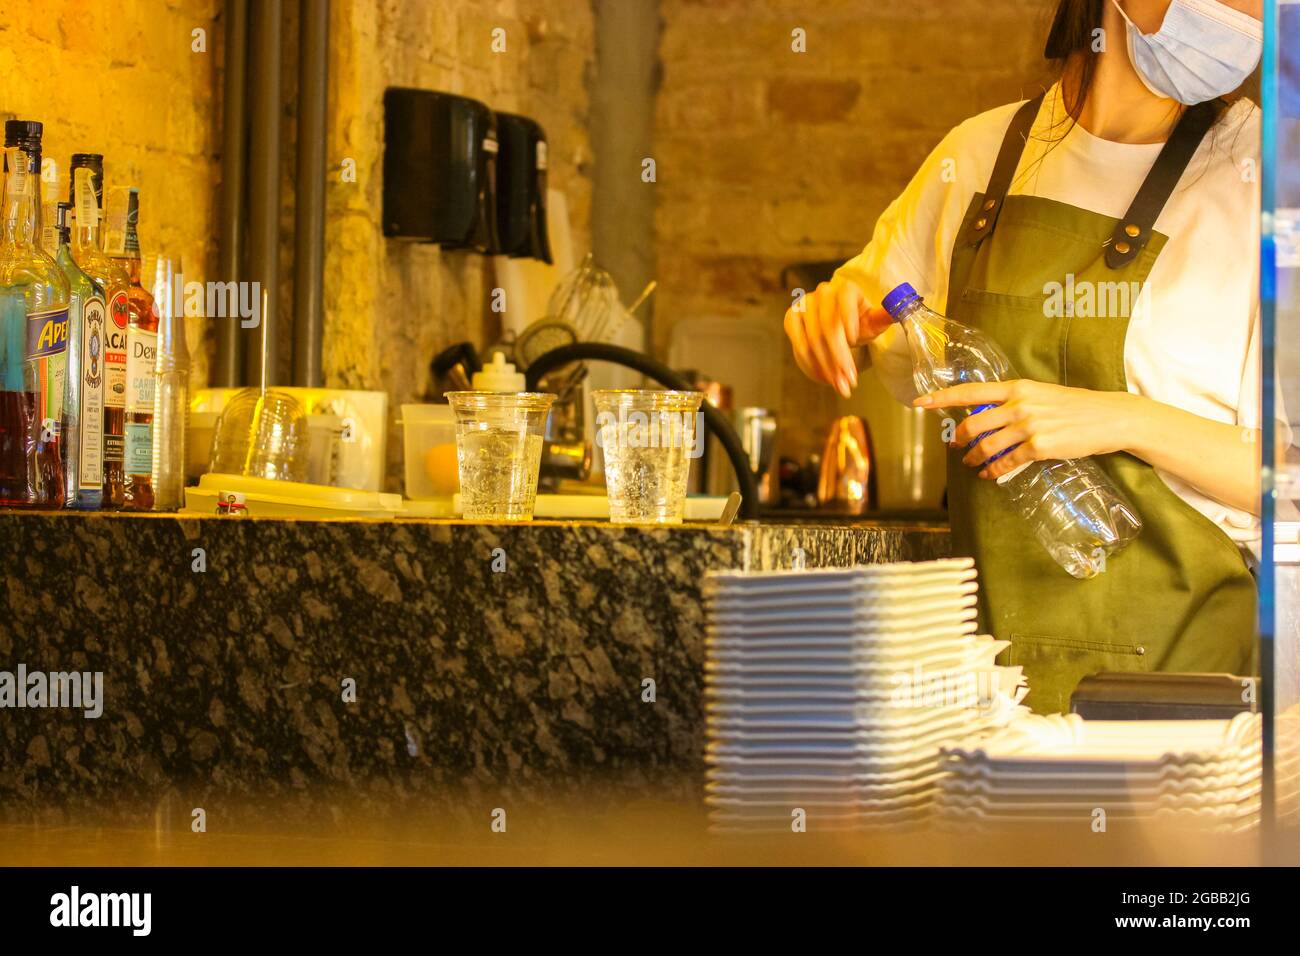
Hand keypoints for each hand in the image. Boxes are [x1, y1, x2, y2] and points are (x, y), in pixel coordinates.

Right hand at [784, 275, 892, 397]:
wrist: (834, 327)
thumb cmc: (857, 324)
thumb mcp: (872, 323)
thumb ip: (884, 317)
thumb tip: (901, 310)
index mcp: (847, 289)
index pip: (845, 297)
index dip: (848, 317)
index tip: (853, 339)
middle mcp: (824, 292)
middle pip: (828, 326)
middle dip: (839, 357)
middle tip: (848, 380)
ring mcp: (805, 304)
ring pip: (813, 338)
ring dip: (826, 365)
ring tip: (839, 384)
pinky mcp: (791, 317)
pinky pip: (798, 342)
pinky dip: (810, 362)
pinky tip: (823, 377)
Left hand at [914, 379, 1137, 479]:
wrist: (1109, 417)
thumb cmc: (1075, 406)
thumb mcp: (1041, 394)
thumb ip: (1014, 401)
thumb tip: (989, 414)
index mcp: (1017, 387)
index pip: (970, 391)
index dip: (942, 398)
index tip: (920, 402)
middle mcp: (1019, 404)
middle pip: (973, 424)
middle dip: (960, 439)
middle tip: (956, 446)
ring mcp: (1029, 426)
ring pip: (986, 446)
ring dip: (974, 458)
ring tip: (971, 463)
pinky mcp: (1039, 447)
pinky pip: (1007, 462)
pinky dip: (994, 471)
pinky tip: (990, 474)